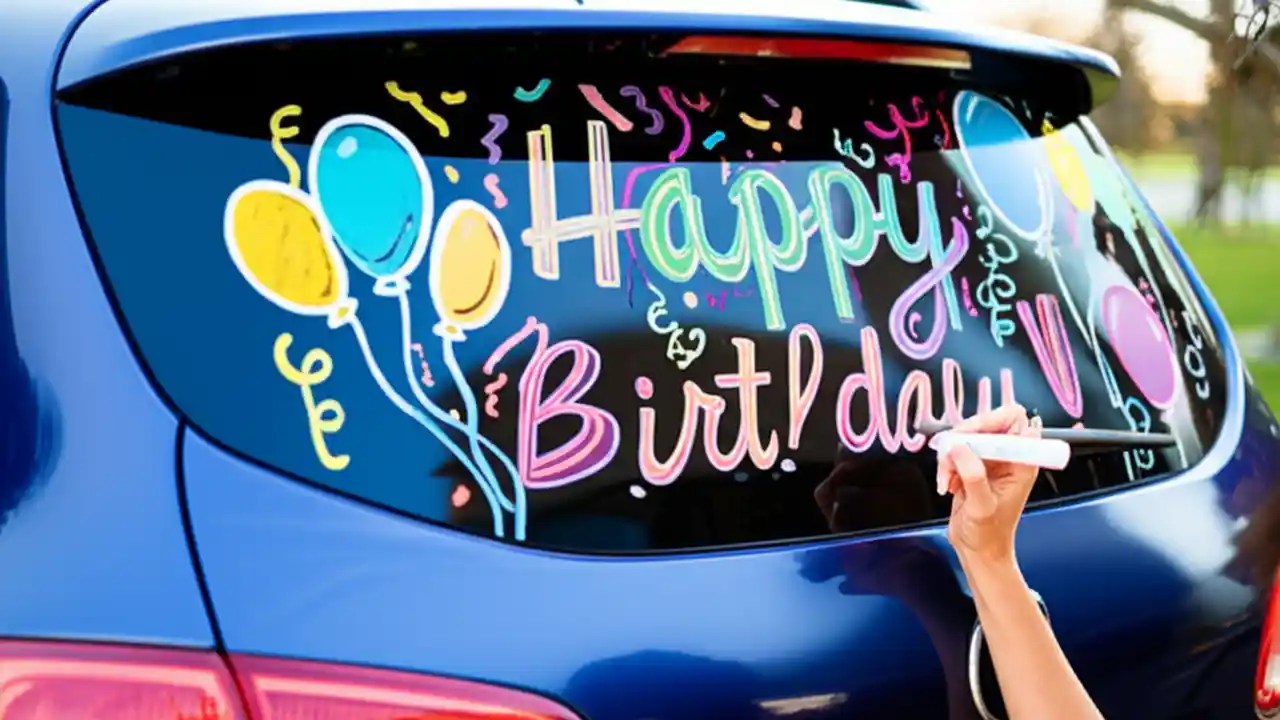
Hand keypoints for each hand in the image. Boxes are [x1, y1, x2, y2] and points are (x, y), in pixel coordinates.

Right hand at [937, 404, 1041, 566]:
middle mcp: (1008, 457)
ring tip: (948, 479)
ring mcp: (989, 460)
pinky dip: (945, 464)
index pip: (1015, 420)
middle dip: (964, 436)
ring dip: (950, 454)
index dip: (993, 421)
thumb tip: (958, 446)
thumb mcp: (982, 506)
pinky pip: (954, 450)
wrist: (977, 550)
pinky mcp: (972, 465)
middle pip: (987, 422)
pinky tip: (948, 484)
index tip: (973, 438)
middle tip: (951, 454)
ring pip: (966, 435)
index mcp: (1022, 462)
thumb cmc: (988, 534)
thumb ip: (973, 475)